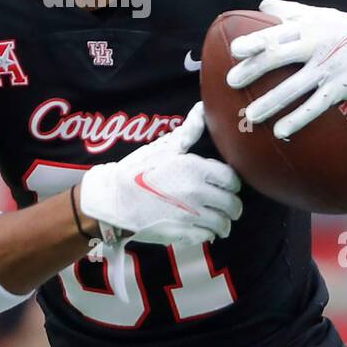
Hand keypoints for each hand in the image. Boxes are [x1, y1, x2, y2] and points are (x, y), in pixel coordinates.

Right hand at [79, 102, 242, 247]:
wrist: (113, 200)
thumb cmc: (136, 171)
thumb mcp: (163, 147)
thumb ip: (189, 130)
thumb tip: (202, 109)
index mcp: (195, 168)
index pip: (232, 179)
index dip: (233, 182)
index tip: (229, 185)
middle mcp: (197, 192)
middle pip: (232, 203)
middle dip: (232, 205)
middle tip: (229, 205)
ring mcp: (190, 216)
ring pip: (223, 223)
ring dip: (223, 222)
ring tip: (219, 220)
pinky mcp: (181, 234)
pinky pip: (208, 236)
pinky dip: (208, 233)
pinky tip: (203, 228)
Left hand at [227, 0, 346, 141]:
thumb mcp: (322, 15)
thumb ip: (291, 11)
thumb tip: (262, 4)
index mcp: (309, 27)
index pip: (277, 32)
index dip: (256, 41)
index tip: (235, 50)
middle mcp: (316, 46)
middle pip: (280, 57)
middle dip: (255, 69)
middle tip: (231, 82)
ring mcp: (328, 68)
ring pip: (295, 86)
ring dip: (272, 101)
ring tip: (251, 115)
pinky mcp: (340, 88)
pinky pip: (315, 106)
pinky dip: (298, 118)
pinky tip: (280, 131)